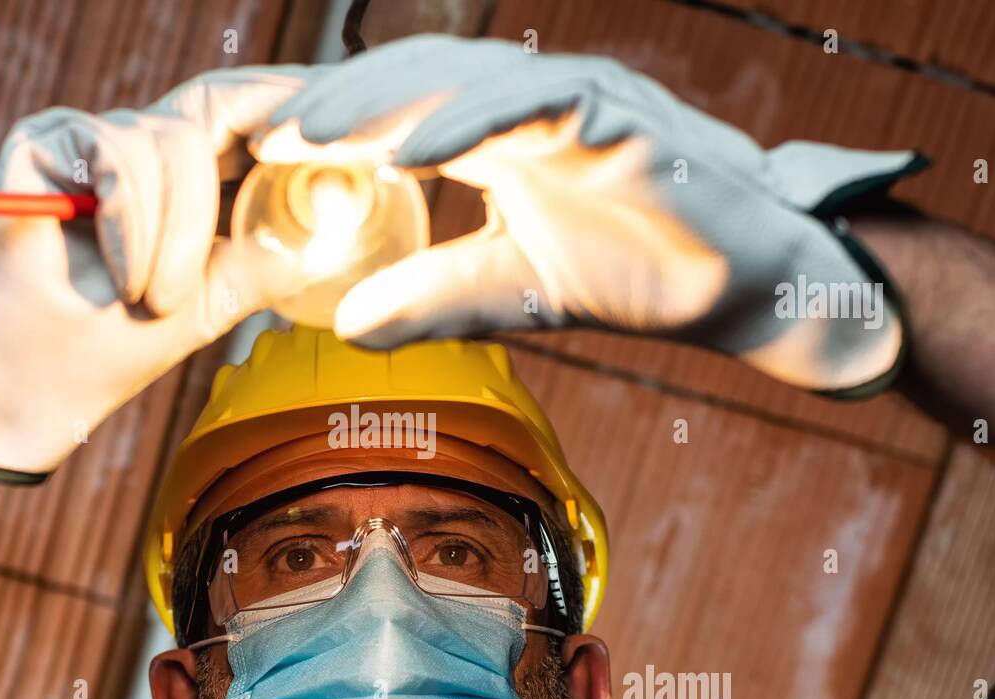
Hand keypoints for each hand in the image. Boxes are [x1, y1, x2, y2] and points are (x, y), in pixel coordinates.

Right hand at [0, 65, 315, 478]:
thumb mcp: (209, 301)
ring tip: (156, 303)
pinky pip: (117, 158)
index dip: (296, 106)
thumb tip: (339, 221)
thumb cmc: (110, 349)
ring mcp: (91, 142)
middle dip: (268, 140)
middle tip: (317, 165)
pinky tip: (125, 282)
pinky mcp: (45, 144)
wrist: (23, 391)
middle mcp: (139, 149)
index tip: (361, 121)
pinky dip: (133, 228)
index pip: (245, 117)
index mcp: (183, 182)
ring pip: (172, 142)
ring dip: (178, 236)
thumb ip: (264, 256)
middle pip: (217, 105)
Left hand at [257, 36, 924, 392]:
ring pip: (465, 76)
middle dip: (340, 103)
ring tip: (314, 135)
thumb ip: (429, 297)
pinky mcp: (619, 114)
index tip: (262, 159)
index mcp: (496, 136)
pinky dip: (470, 121)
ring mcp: (574, 99)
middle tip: (263, 135)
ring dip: (386, 102)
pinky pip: (535, 103)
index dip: (332, 130)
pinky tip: (410, 154)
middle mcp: (527, 105)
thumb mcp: (505, 291)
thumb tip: (346, 325)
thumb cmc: (627, 273)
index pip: (399, 114)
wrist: (732, 288)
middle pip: (416, 78)